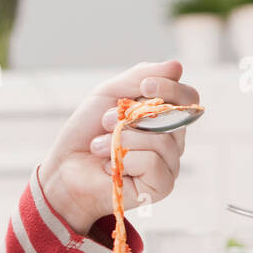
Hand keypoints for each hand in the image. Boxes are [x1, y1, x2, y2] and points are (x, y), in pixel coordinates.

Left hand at [38, 60, 199, 235]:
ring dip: (122, 138)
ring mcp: (169, 165)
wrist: (64, 168)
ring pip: (162, 140)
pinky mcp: (161, 187)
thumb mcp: (109, 95)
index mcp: (165, 118)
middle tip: (105, 121)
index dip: (171, 88)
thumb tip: (177, 66)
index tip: (145, 86)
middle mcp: (173, 141)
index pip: (188, 98)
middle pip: (176, 118)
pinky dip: (126, 159)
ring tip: (99, 146)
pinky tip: (110, 166)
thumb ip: (140, 77)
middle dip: (135, 115)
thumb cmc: (86, 132)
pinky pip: (153, 162)